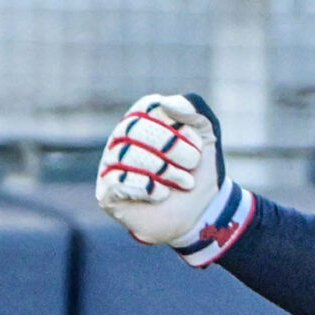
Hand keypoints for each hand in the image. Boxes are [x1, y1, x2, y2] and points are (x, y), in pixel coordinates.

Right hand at [95, 93, 255, 265]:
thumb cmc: (199, 168)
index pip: (149, 108)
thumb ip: (194, 109)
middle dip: (172, 149)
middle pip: (135, 130)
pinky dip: (147, 188)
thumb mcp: (207, 133)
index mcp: (141, 118)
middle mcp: (120, 138)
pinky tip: (162, 194)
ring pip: (128, 156)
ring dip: (165, 171)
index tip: (197, 145)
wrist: (200, 211)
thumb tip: (166, 103)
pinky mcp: (107, 193)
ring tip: (185, 182)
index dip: (176, 127)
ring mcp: (110, 164)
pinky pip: (117, 181)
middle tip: (192, 164)